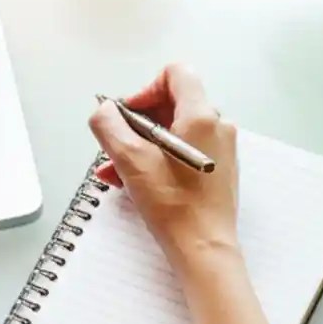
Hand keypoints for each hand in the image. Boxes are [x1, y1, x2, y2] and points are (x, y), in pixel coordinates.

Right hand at [88, 64, 239, 274]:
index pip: (175, 74)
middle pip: (171, 103)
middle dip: (136, 122)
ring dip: (140, 145)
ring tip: (116, 169)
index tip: (128, 115)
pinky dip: (155, 159)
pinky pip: (180, 152)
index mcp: (202, 116)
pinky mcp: (215, 170)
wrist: (203, 249)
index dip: (144, 89)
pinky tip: (131, 181)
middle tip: (116, 145)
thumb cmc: (174, 207)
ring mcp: (219, 150)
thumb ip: (109, 125)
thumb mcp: (129, 160)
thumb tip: (103, 110)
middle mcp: (217, 127)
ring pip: (172, 131)